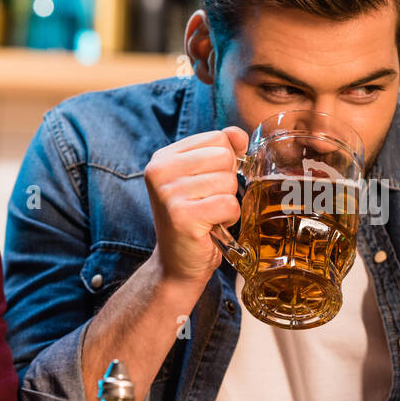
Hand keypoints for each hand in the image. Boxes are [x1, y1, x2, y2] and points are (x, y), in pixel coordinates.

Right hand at [144, 126, 249, 284]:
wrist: (177, 265)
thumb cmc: (195, 219)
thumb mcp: (203, 178)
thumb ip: (221, 150)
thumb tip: (239, 135)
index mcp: (164, 157)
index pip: (218, 138)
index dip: (225, 163)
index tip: (208, 184)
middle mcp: (160, 171)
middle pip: (225, 157)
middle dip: (227, 182)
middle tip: (209, 202)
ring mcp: (169, 193)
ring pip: (229, 182)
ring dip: (228, 202)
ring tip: (209, 215)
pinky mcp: (182, 216)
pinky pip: (229, 205)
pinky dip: (228, 218)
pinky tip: (212, 226)